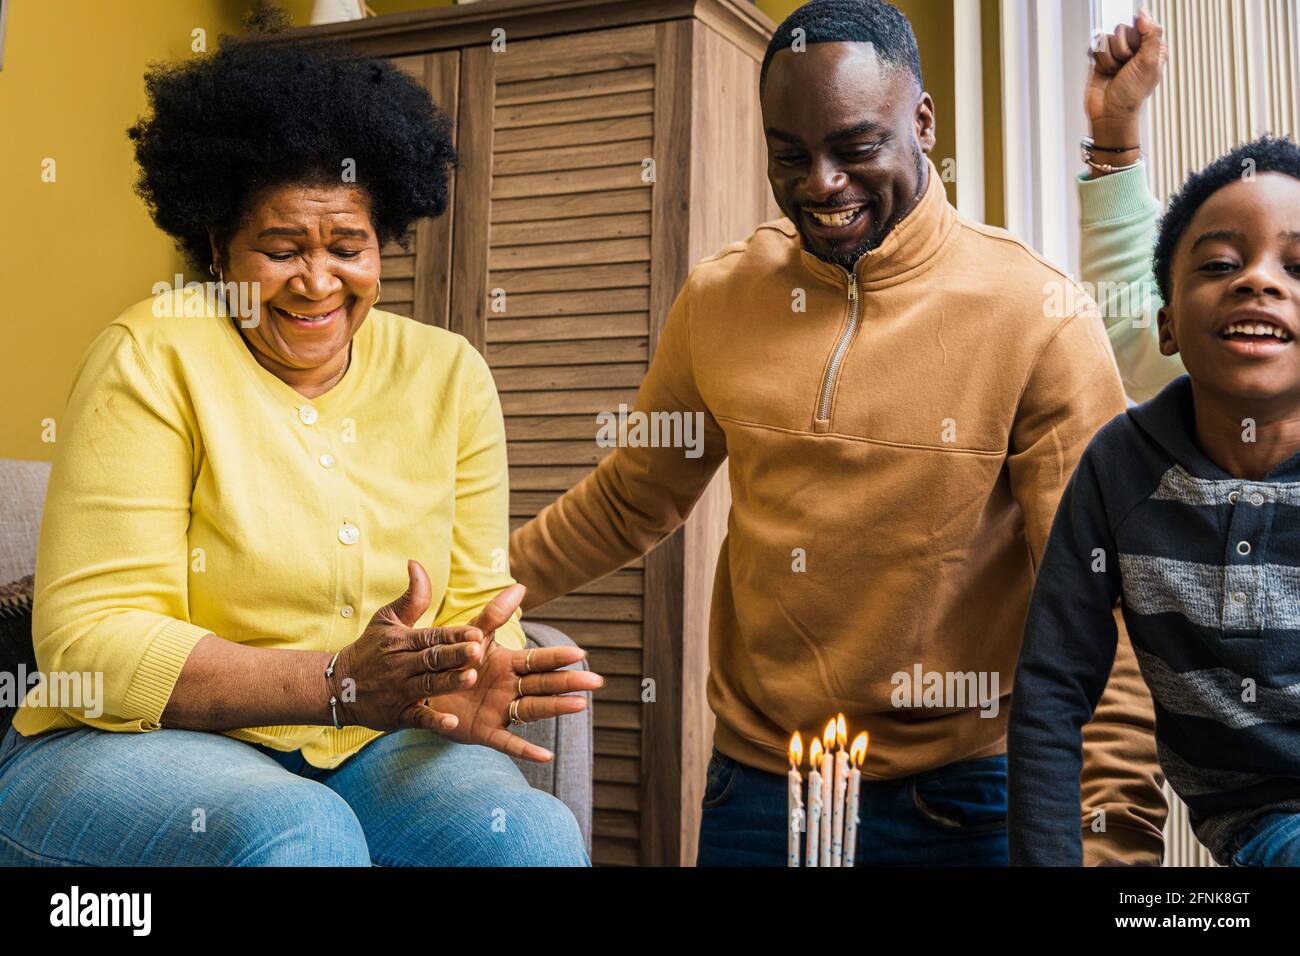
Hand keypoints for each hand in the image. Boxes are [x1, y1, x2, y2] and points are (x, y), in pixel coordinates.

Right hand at [330, 559, 485, 731]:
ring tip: (471, 678)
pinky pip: (417, 717)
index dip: (453, 635)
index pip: (431, 636)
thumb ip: (412, 597)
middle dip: (455, 656)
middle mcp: (401, 665)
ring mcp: (399, 691)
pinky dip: (433, 720)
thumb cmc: (370, 648)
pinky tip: (452, 723)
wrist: (337, 686)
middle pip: (432, 659)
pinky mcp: (397, 715)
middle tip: (478, 651)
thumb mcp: (387, 619)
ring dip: (449, 683)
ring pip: (427, 686)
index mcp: (402, 641)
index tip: (476, 632)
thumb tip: (416, 563)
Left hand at [424, 584, 604, 761]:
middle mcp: (510, 688)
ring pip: (533, 709)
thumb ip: (494, 614)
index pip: (538, 660)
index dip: (558, 657)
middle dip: (568, 682)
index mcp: (509, 665)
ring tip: (580, 705)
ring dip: (556, 707)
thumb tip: (521, 585)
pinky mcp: (484, 732)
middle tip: (595, 682)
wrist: (422, 688)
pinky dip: (526, 750)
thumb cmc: (452, 661)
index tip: (580, 653)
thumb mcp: (473, 635)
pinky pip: (508, 742)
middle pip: (544, 684)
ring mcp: (500, 711)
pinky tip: (545, 756)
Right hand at [1085, 10, 1165, 132]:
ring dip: (1109, 59)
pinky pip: (1095, 46)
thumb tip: (1143, 13)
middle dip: (1121, 50)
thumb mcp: (1149, 62)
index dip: (1136, 38)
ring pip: (1107, 39)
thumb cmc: (1132, 94)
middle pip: (1121, 30)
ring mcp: (1116, 53)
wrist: (1110, 114)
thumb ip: (1151, 34)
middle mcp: (1135, 48)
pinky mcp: (1100, 59)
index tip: (1136, 54)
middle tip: (1125, 67)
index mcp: (1152, 46)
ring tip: (1115, 73)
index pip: (1141, 24)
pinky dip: (1098, 60)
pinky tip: (1104, 71)